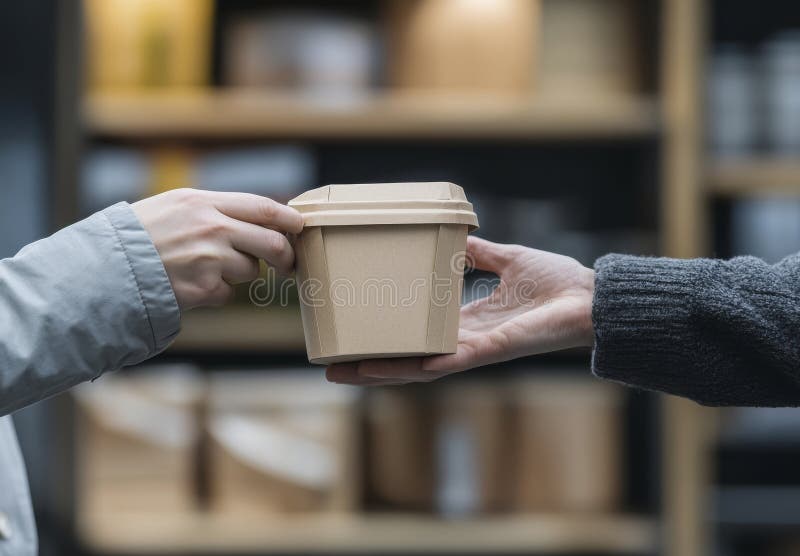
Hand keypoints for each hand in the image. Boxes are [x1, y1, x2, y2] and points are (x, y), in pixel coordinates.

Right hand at [132, 188, 302, 310]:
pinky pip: (227, 293)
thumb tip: (259, 218)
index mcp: (204, 202)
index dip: (288, 218)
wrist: (106, 267)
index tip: (301, 226)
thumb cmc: (142, 235)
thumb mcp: (176, 207)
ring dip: (239, 274)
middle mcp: (211, 228)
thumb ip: (215, 210)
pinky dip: (216, 293)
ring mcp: (208, 259)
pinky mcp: (203, 288)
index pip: (262, 207)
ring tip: (206, 268)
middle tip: (287, 265)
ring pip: (251, 270)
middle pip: (271, 243)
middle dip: (285, 256)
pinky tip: (191, 285)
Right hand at [326, 236, 594, 384]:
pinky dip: (408, 368)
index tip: (357, 334)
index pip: (418, 333)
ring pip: (415, 368)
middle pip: (408, 358)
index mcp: (468, 320)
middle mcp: (463, 341)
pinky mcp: (485, 352)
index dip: (388, 336)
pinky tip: (378, 369)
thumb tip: (456, 236)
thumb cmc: (557, 282)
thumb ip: (480, 253)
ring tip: (341, 373)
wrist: (589, 297)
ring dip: (378, 372)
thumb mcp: (508, 258)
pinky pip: (440, 365)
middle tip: (331, 365)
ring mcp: (471, 351)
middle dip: (370, 364)